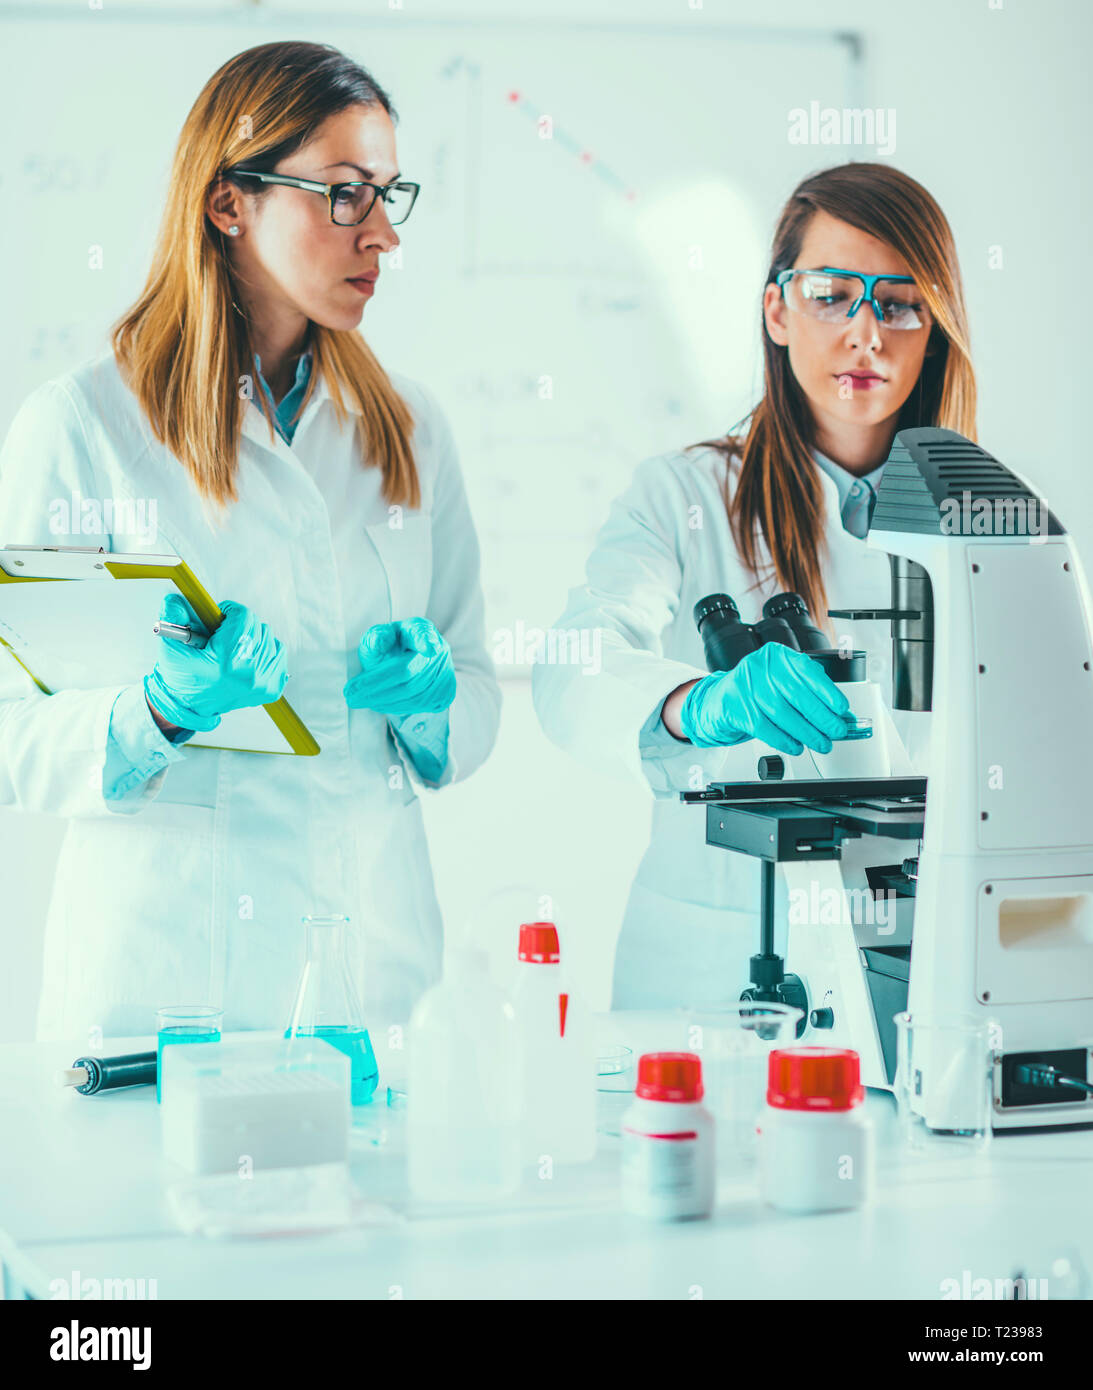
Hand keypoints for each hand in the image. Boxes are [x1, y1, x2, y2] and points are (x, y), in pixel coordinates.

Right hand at [144, 594, 288, 732]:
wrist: (190, 705)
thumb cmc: (182, 675)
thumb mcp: (171, 645)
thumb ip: (172, 616)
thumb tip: (178, 598)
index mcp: (227, 662)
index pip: (243, 616)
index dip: (229, 612)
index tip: (219, 619)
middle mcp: (250, 674)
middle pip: (257, 625)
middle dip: (239, 624)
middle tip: (223, 635)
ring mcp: (264, 683)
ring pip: (269, 636)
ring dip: (251, 636)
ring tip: (232, 648)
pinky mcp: (272, 688)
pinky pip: (278, 652)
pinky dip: (264, 649)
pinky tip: (246, 656)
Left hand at [343, 617, 455, 714]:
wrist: (408, 664)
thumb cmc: (390, 649)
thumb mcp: (377, 638)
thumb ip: (375, 637)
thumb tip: (380, 641)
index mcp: (419, 629)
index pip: (423, 634)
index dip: (427, 641)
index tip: (430, 649)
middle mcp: (439, 650)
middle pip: (408, 672)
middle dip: (376, 685)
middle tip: (350, 695)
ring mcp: (445, 673)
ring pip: (413, 694)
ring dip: (382, 700)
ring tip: (359, 699)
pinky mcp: (446, 693)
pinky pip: (419, 705)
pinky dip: (395, 707)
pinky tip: (379, 703)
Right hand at [678, 643, 850, 755]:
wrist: (720, 698)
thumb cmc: (758, 690)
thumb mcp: (783, 682)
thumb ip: (812, 694)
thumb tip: (843, 715)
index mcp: (777, 655)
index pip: (807, 672)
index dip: (827, 692)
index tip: (842, 709)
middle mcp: (760, 666)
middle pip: (796, 695)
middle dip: (822, 717)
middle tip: (837, 731)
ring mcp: (745, 686)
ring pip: (782, 714)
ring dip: (806, 733)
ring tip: (821, 743)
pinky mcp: (735, 707)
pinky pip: (764, 728)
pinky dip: (784, 740)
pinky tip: (796, 746)